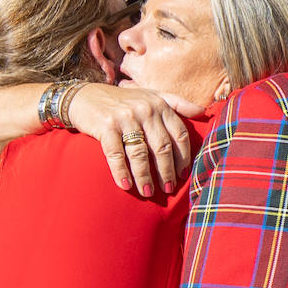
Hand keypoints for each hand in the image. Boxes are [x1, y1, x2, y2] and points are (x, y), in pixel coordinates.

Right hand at [70, 83, 202, 195]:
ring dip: (145, 177)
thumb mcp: (151, 96)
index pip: (179, 134)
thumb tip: (204, 112)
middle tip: (168, 189)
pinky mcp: (105, 126)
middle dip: (167, 171)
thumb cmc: (123, 101)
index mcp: (159, 104)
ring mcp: (124, 118)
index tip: (183, 175)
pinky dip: (121, 172)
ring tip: (148, 192)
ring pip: (140, 153)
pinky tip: (126, 185)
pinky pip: (116, 154)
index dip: (183, 157)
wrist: (84, 95)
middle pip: (162, 147)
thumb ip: (176, 103)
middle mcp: (145, 109)